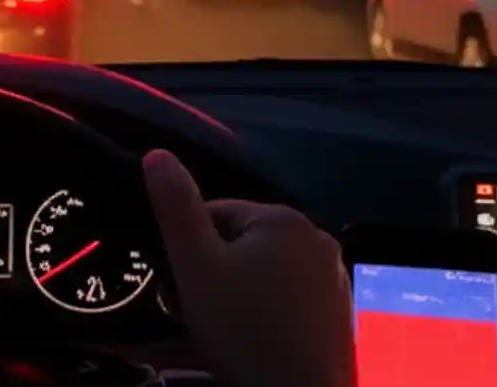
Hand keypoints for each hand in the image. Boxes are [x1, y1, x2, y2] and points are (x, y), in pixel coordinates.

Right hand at [143, 149, 354, 386]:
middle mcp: (317, 239)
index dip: (192, 249)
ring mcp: (334, 279)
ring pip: (267, 275)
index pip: (216, 215)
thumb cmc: (243, 328)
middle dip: (217, 273)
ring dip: (242, 295)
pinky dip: (269, 315)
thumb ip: (176, 207)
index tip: (182, 286)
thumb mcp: (196, 265)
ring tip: (226, 332)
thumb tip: (157, 154)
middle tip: (202, 312)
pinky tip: (256, 342)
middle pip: (244, 245)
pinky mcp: (339, 315)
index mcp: (283, 218)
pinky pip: (290, 302)